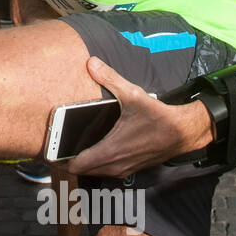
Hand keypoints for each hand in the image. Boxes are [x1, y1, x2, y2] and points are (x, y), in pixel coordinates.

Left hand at [71, 57, 214, 177]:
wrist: (183, 133)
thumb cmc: (158, 117)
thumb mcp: (133, 95)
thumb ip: (110, 79)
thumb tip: (91, 63)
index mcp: (109, 150)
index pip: (75, 165)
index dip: (60, 159)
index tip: (51, 149)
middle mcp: (114, 165)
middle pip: (81, 170)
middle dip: (69, 160)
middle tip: (59, 144)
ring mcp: (123, 169)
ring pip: (94, 172)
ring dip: (83, 162)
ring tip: (73, 145)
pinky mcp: (130, 169)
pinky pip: (106, 171)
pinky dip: (97, 164)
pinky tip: (95, 148)